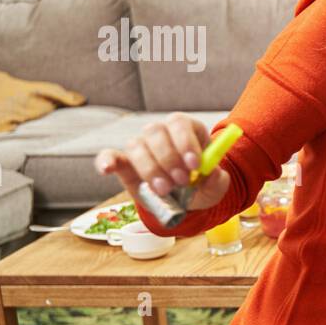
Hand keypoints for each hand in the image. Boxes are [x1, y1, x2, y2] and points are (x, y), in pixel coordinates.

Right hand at [93, 112, 229, 212]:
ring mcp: (142, 147)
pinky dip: (107, 161)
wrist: (185, 201)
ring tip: (165, 189)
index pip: (180, 123)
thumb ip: (218, 180)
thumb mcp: (216, 186)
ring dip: (150, 168)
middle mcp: (162, 134)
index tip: (194, 164)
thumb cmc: (201, 186)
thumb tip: (213, 173)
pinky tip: (107, 170)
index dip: (185, 141)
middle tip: (181, 181)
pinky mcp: (125, 164)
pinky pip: (109, 155)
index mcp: (187, 130)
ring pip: (137, 145)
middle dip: (169, 158)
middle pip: (155, 131)